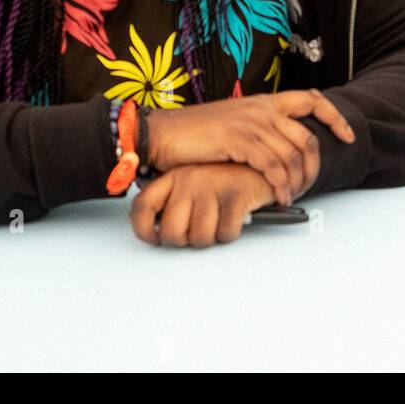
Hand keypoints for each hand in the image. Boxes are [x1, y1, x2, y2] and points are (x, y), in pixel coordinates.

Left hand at [130, 164, 274, 246]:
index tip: (154, 239)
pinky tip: (233, 218)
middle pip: (172, 233)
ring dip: (211, 237)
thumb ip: (174, 201)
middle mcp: (189, 180)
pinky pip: (225, 233)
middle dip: (185, 240)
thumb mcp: (193, 182)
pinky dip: (230, 233)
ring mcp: (212, 186)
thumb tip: (157, 231)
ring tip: (217, 221)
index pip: (143, 206)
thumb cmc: (226, 178)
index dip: (143, 230)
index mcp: (174, 176)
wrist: (261, 163)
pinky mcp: (236, 195)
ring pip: (200, 237)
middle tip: (196, 231)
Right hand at [146, 89, 353, 205]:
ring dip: (297, 181)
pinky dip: (280, 185)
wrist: (160, 134)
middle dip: (315, 165)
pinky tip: (279, 197)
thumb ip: (257, 131)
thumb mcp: (232, 125)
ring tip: (290, 197)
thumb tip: (278, 152)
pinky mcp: (237, 139)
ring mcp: (250, 122)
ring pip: (292, 154)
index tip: (346, 135)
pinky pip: (272, 165)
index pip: (310, 99)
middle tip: (309, 185)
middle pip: (307, 135)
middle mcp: (260, 108)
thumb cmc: (192, 135)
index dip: (333, 116)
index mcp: (261, 101)